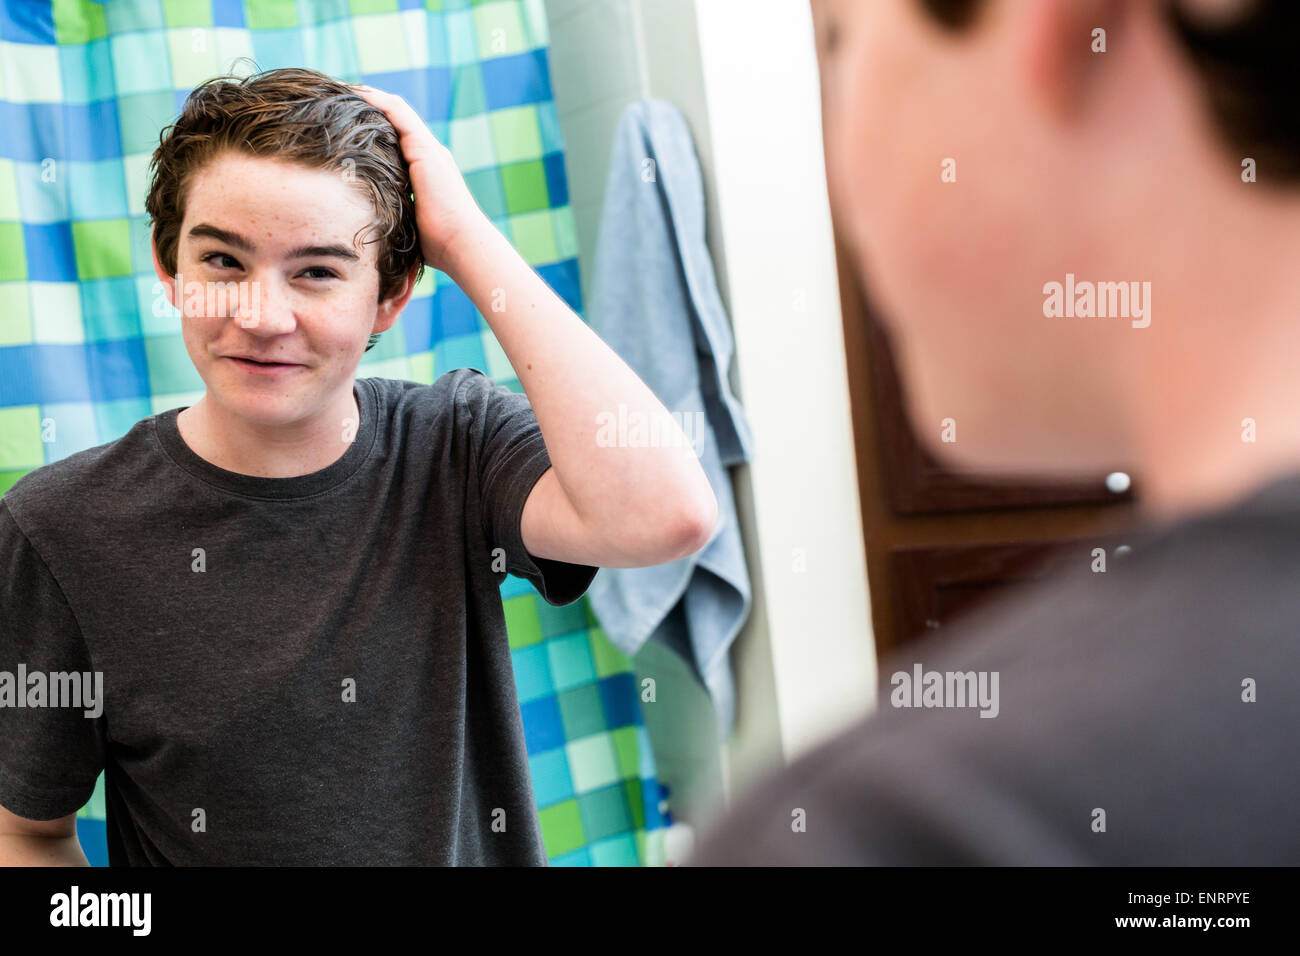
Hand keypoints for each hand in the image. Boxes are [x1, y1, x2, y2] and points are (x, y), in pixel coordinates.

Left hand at [352, 84, 488, 272]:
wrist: (460, 244)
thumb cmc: (437, 246)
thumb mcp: (408, 225)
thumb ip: (393, 218)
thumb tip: (368, 234)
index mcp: (426, 172)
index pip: (397, 140)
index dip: (375, 127)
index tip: (348, 123)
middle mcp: (429, 155)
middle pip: (396, 120)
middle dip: (369, 107)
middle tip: (339, 99)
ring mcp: (429, 149)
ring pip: (395, 110)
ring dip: (370, 96)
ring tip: (343, 89)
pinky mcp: (424, 147)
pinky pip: (397, 112)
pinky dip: (377, 100)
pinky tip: (356, 92)